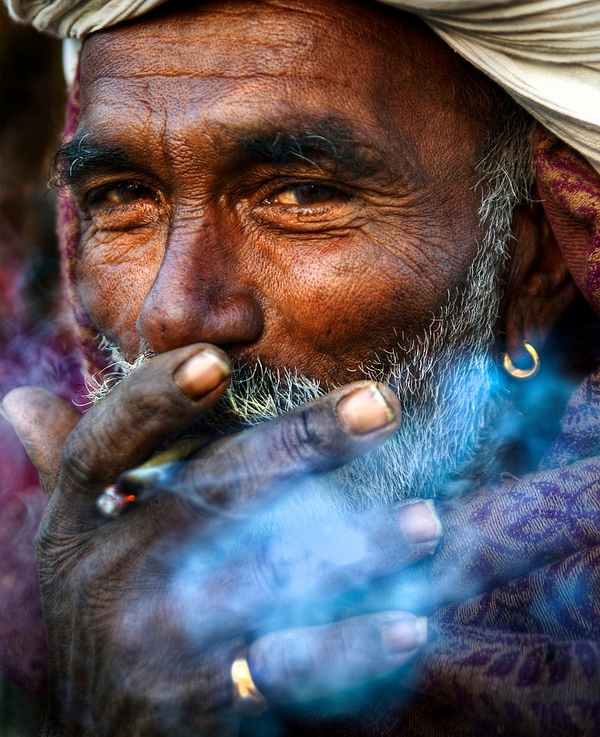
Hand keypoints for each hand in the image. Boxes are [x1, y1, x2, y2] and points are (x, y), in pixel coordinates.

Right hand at [4, 344, 438, 736]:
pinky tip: (407, 625)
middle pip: (208, 491)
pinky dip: (347, 647)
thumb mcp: (73, 549)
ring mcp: (156, 644)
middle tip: (382, 404)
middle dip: (300, 444)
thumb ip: (66, 468)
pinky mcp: (201, 705)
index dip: (153, 400)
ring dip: (352, 547)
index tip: (220, 361)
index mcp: (76, 527)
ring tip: (426, 523)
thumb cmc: (100, 623)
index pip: (101, 447)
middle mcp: (109, 579)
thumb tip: (18, 402)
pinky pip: (287, 667)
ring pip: (265, 575)